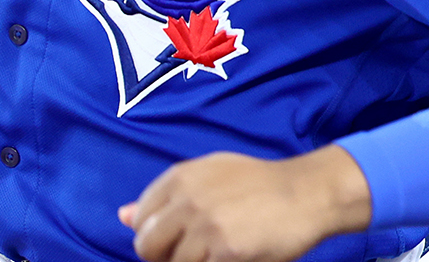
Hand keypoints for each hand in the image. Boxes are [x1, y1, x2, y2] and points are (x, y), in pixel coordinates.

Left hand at [119, 146, 371, 261]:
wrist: (304, 193)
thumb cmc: (256, 185)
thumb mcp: (207, 176)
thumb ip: (165, 196)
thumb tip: (123, 216)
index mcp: (178, 178)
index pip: (140, 221)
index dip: (155, 237)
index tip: (175, 241)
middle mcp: (186, 200)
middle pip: (147, 248)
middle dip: (162, 257)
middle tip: (192, 254)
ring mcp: (205, 227)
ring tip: (215, 253)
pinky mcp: (226, 252)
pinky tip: (231, 256)